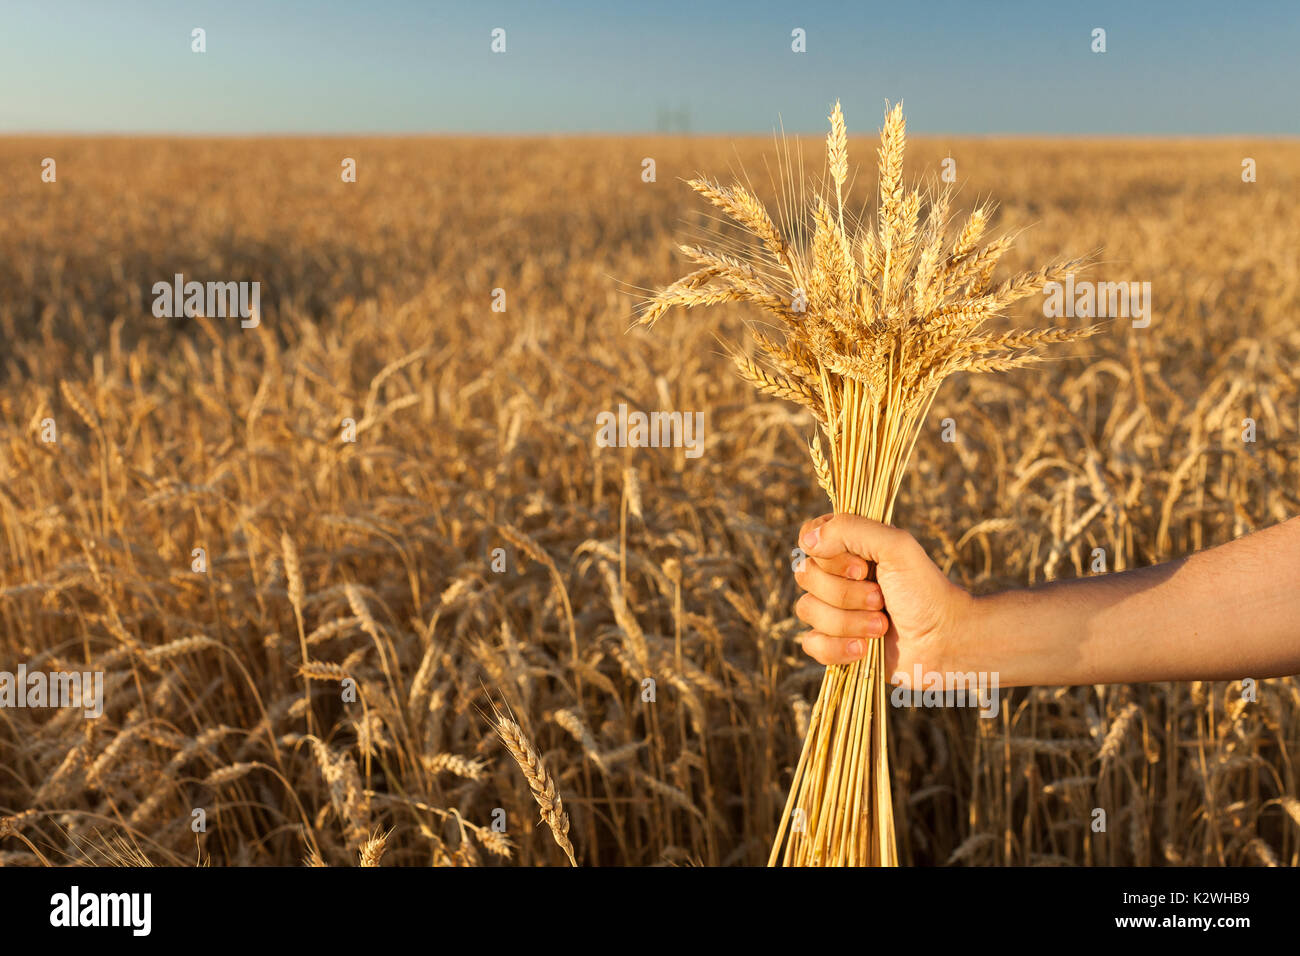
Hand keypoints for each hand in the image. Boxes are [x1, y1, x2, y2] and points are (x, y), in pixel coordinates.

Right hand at [793, 514, 970, 682]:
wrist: (944, 642)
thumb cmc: (925, 591)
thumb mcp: (896, 547)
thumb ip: (851, 529)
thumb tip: (807, 541)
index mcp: (848, 547)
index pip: (808, 539)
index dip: (829, 557)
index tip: (861, 568)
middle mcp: (836, 575)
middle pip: (806, 576)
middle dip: (846, 593)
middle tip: (881, 598)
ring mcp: (833, 609)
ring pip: (807, 610)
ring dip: (849, 622)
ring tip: (882, 626)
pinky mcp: (834, 643)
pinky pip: (811, 644)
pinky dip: (838, 648)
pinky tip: (865, 649)